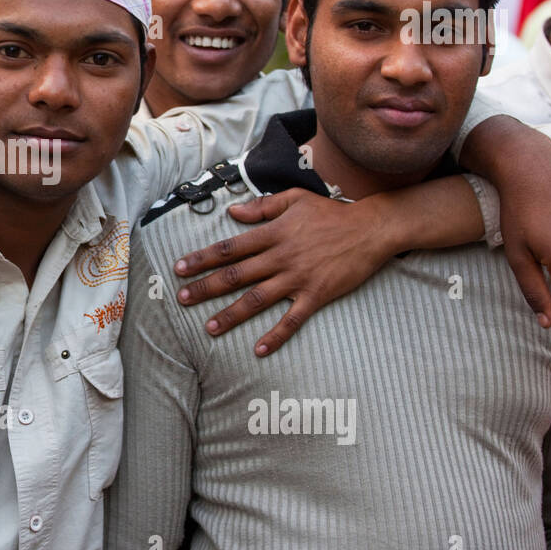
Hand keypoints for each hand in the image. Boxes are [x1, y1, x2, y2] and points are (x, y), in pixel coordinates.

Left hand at [173, 189, 398, 355]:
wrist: (371, 229)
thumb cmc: (332, 213)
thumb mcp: (295, 199)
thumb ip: (262, 207)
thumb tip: (233, 211)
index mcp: (273, 233)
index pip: (229, 248)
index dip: (202, 258)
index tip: (179, 267)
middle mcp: (280, 257)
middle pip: (236, 275)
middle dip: (205, 287)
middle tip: (182, 299)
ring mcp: (298, 278)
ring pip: (257, 299)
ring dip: (231, 314)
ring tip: (209, 327)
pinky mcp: (316, 295)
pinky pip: (292, 320)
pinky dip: (275, 336)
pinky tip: (258, 350)